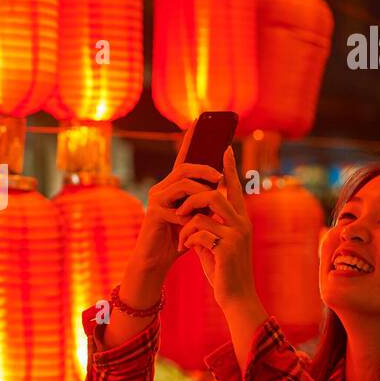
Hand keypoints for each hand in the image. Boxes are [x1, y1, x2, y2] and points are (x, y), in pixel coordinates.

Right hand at [101, 121, 221, 349]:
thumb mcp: (197, 215)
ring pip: (181, 184)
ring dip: (201, 192)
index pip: (184, 158)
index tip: (199, 120)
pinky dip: (190, 216)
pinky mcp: (154, 215)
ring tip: (212, 201)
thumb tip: (225, 182)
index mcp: (173, 186)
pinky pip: (176, 208)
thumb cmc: (177, 238)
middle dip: (204, 168)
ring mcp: (156, 200)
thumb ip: (206, 199)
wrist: (157, 260)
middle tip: (221, 174)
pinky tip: (193, 226)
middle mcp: (162, 188)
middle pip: (184, 167)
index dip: (190, 140)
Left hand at [173, 147, 261, 313]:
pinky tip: (187, 249)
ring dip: (187, 223)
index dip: (229, 168)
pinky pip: (199, 233)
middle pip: (215, 194)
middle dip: (192, 200)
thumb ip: (210, 224)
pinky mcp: (227, 249)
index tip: (225, 148)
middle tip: (180, 210)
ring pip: (203, 213)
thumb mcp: (216, 243)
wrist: (236, 298)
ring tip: (183, 236)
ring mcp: (237, 236)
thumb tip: (196, 210)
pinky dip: (187, 239)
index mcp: (241, 220)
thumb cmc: (223, 270)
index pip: (235, 188)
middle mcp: (243, 223)